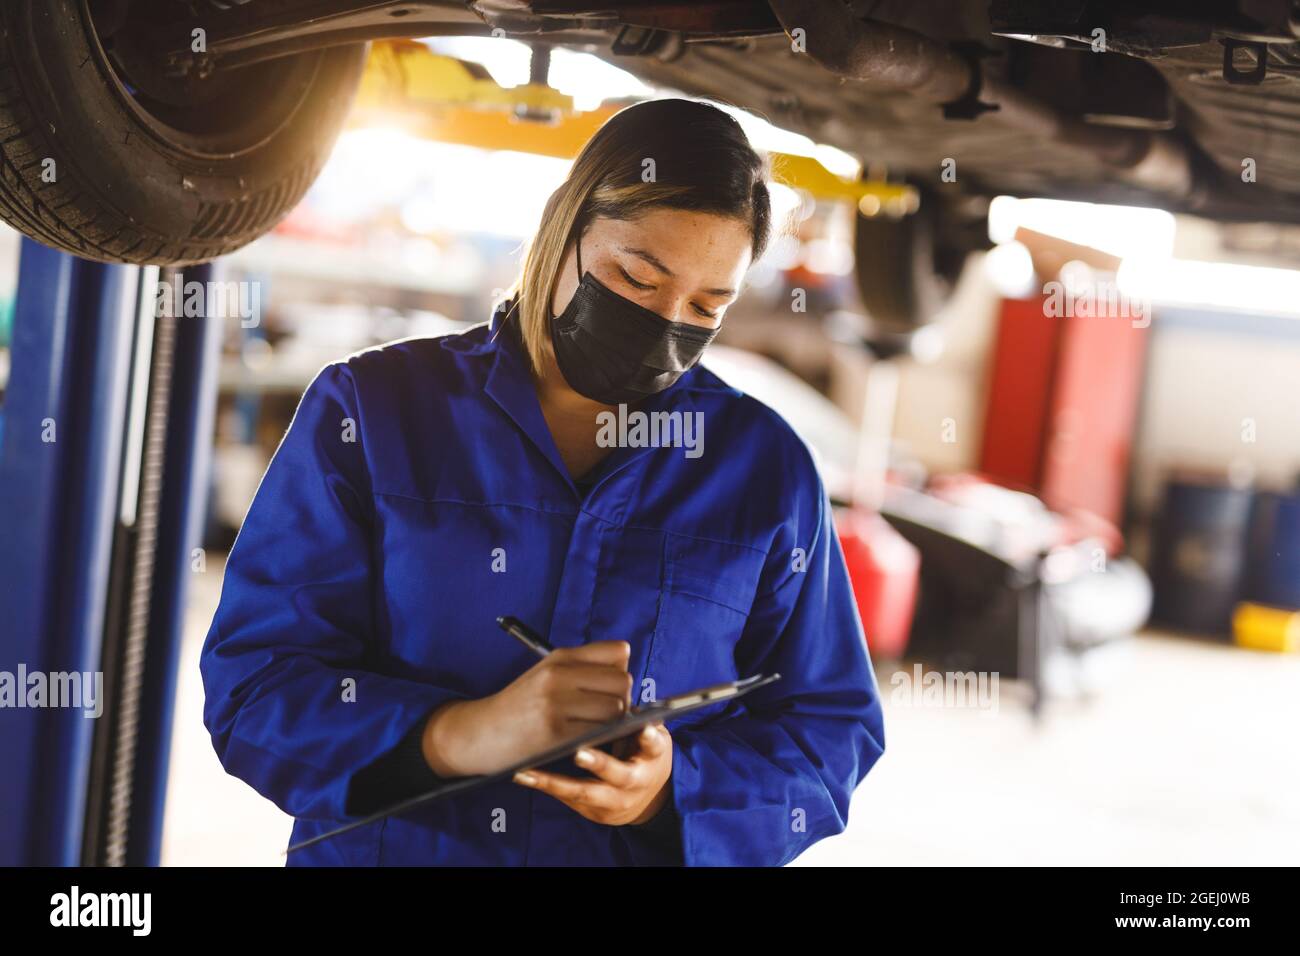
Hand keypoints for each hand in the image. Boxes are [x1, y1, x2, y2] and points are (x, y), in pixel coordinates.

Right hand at [419, 641, 632, 776]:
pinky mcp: (555, 734)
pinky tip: (586, 743)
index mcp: (561, 657)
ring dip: (613, 724)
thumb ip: (583, 668)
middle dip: (621, 700)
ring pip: (616, 710)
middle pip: (623, 682)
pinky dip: (600, 741)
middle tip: (604, 715)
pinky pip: (599, 734)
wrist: (480, 733)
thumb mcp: (546, 673)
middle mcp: (559, 675)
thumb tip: (626, 670)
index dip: (620, 672)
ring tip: (594, 730)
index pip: (619, 652)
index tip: (608, 688)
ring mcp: (556, 704)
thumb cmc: (520, 705)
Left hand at [512, 723, 673, 826]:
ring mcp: (613, 800)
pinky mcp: (593, 810)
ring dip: (557, 782)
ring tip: (530, 771)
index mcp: (652, 758)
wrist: (646, 799)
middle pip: (619, 775)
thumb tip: (620, 689)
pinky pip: (566, 798)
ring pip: (584, 792)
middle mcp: (634, 782)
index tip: (643, 727)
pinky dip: (544, 786)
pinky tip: (522, 775)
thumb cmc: (643, 754)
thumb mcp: (652, 737)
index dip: (649, 738)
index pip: (653, 747)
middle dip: (599, 764)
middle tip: (579, 753)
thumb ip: (640, 717)